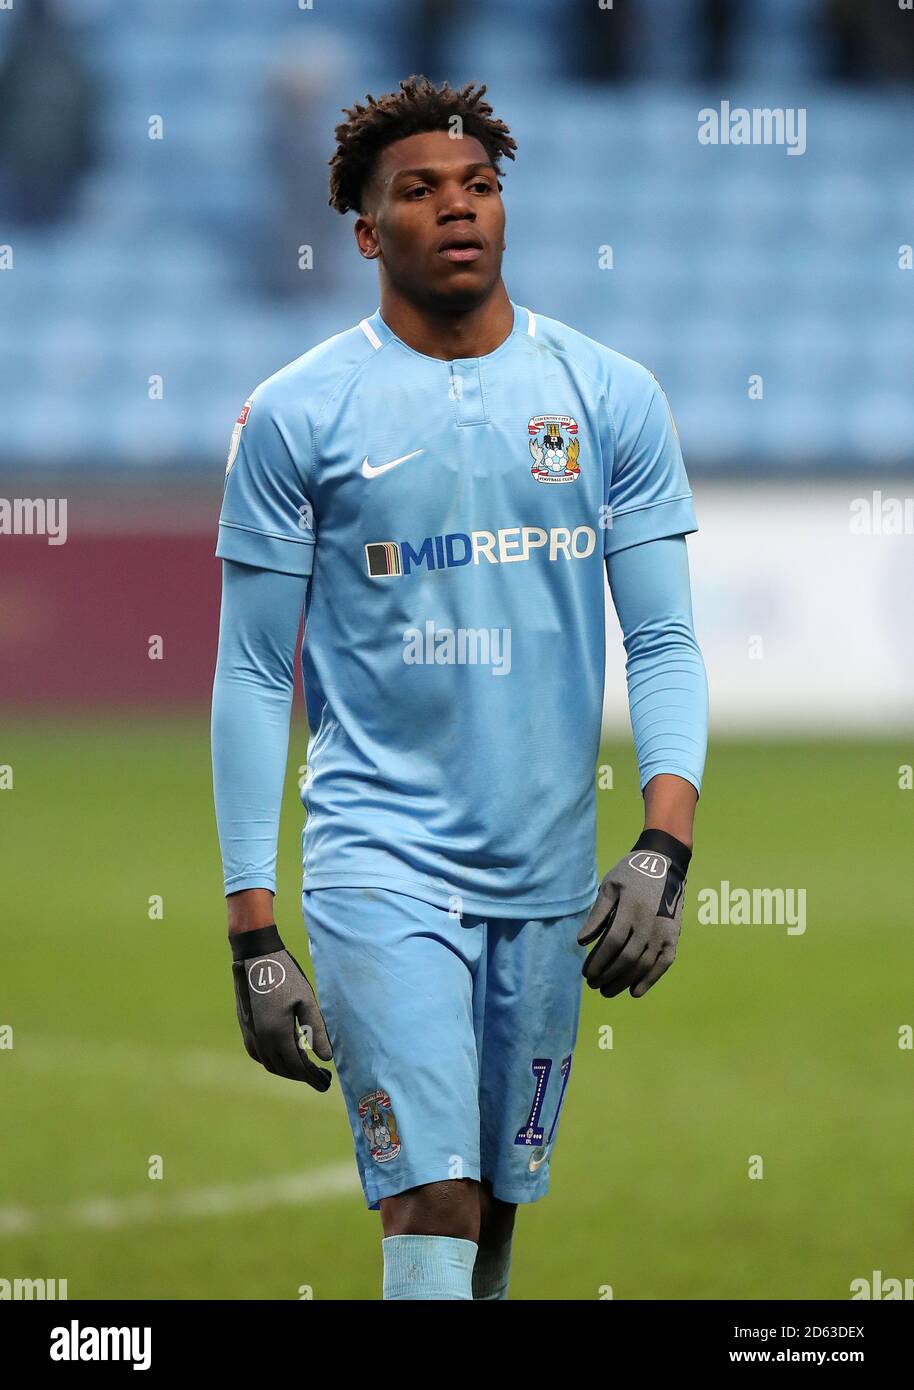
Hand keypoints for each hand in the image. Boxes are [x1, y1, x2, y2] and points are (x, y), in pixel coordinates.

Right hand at [230, 923, 332, 1089]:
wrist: (256, 956)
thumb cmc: (285, 975)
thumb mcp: (306, 1001)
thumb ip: (317, 1030)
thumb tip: (326, 1058)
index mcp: (277, 1033)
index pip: (296, 1066)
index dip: (311, 1078)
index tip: (326, 1083)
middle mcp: (260, 1038)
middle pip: (282, 1068)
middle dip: (302, 1076)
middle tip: (321, 1078)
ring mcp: (250, 1033)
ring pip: (269, 1063)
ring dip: (287, 1069)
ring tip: (306, 1069)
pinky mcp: (245, 1027)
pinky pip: (258, 1053)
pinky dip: (273, 1060)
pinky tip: (285, 1055)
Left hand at [578, 830, 690, 998]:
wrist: (665, 864)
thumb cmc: (631, 874)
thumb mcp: (609, 887)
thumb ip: (597, 915)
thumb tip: (581, 942)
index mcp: (631, 909)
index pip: (612, 943)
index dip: (598, 962)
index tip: (586, 973)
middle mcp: (649, 924)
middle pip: (627, 958)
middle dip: (608, 976)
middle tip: (593, 985)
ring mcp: (664, 932)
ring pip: (644, 965)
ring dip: (624, 981)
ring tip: (607, 990)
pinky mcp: (674, 937)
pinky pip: (664, 963)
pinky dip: (650, 980)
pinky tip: (635, 991)